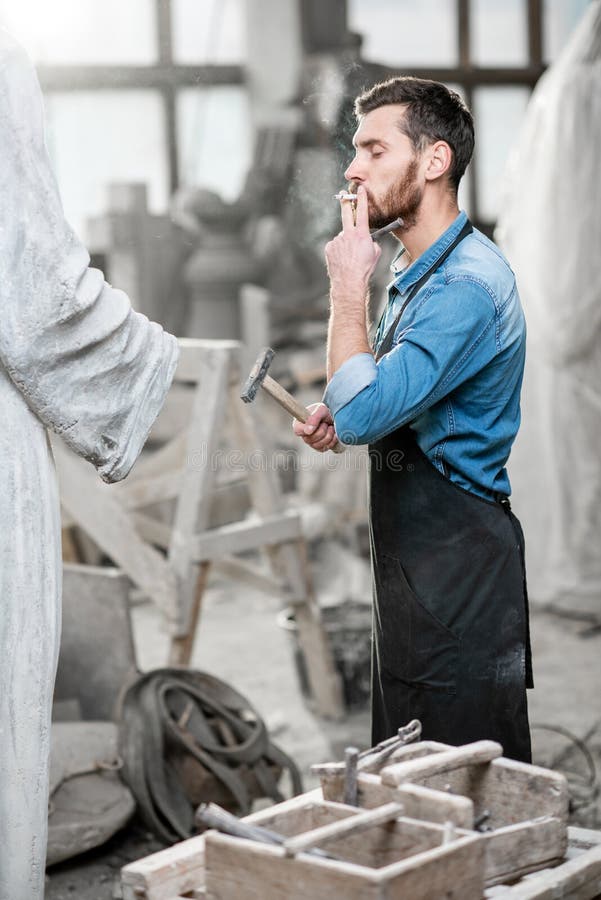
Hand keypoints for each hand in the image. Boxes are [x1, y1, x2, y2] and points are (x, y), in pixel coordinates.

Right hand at [292, 402, 338, 452]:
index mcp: (301, 423)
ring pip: (317, 445)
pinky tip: (334, 434)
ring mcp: (312, 442)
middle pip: (309, 440)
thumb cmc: (327, 411)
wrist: (337, 417)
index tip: (315, 425)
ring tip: (330, 427)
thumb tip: (308, 431)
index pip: (297, 430)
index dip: (305, 430)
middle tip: (325, 423)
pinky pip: (324, 448)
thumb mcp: (321, 410)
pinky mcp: (320, 447)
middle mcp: (305, 434)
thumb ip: (314, 418)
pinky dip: (332, 441)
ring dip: (328, 436)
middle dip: (321, 431)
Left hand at [325, 185, 381, 305]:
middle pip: (346, 213)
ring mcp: (337, 240)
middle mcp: (348, 234)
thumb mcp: (375, 253)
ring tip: (350, 257)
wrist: (349, 281)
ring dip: (346, 243)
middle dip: (346, 202)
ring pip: (343, 237)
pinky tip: (343, 259)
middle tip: (343, 194)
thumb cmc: (364, 269)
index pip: (362, 212)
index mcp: (362, 234)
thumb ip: (371, 242)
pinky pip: (336, 245)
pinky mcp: (330, 247)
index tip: (360, 189)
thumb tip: (367, 239)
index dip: (362, 199)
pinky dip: (339, 250)